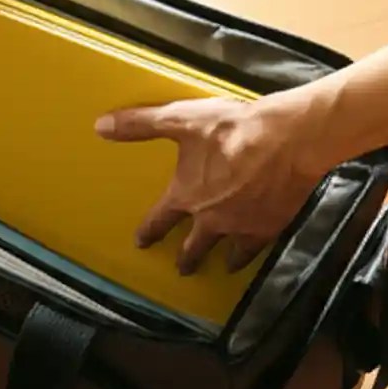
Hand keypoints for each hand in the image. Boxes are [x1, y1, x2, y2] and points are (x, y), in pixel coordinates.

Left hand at [94, 95, 329, 274]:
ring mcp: (241, 226)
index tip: (141, 243)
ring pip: (226, 251)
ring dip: (221, 260)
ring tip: (221, 267)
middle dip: (186, 257)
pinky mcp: (270, 226)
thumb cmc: (232, 129)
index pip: (160, 219)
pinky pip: (256, 248)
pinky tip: (253, 254)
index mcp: (185, 196)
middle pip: (194, 245)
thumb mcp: (181, 120)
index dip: (149, 231)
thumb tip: (99, 126)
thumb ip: (141, 124)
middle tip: (182, 269)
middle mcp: (210, 219)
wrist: (289, 139)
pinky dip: (252, 254)